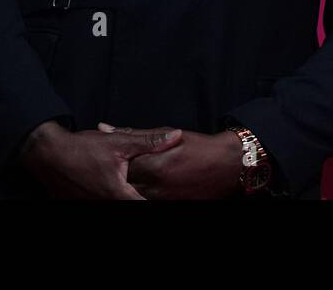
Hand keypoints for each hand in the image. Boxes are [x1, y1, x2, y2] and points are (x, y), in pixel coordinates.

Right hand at [17, 119, 181, 198]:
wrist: (48, 155)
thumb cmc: (82, 149)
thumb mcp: (119, 142)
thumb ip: (149, 143)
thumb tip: (176, 136)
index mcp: (118, 195)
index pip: (145, 205)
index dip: (158, 199)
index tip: (169, 194)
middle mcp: (105, 205)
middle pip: (131, 203)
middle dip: (143, 195)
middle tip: (155, 188)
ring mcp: (92, 206)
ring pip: (117, 203)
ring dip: (126, 195)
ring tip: (123, 180)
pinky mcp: (82, 204)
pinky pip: (101, 202)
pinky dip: (112, 195)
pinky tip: (111, 181)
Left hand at [99, 123, 244, 199]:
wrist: (227, 165)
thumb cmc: (198, 146)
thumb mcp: (167, 134)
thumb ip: (134, 134)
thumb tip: (105, 128)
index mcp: (154, 164)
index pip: (121, 166)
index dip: (117, 162)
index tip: (116, 158)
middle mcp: (157, 185)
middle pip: (126, 184)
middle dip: (123, 177)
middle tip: (126, 170)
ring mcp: (165, 198)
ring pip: (136, 195)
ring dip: (133, 187)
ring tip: (138, 178)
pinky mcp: (173, 205)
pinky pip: (151, 202)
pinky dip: (147, 194)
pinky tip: (151, 186)